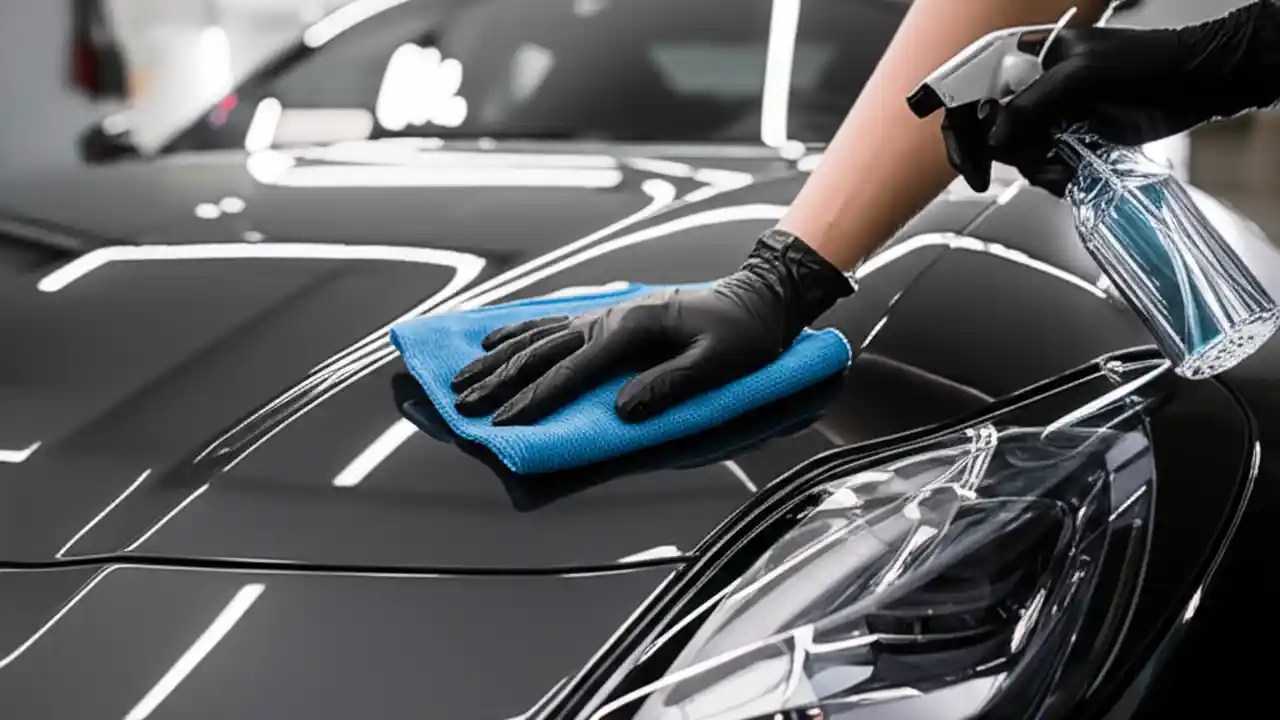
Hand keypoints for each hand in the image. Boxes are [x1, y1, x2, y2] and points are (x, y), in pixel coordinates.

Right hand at [451, 229, 854, 424]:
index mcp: (632, 330)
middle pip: (542, 352)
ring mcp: (605, 316)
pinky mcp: (608, 318)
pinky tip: (492, 342)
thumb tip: (623, 411)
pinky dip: (518, 333)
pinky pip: (552, 324)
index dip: (535, 400)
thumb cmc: (744, 336)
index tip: (501, 422)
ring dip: (498, 359)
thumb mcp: (720, 365)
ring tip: (461, 376)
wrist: (756, 300)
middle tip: (463, 404)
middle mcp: (609, 319)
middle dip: (500, 381)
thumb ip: (671, 386)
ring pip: (539, 336)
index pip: (572, 371)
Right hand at [942, 1, 1279, 195]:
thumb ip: (1033, 104)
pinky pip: (1040, 168)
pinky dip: (1051, 177)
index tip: (958, 152)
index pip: (970, 88)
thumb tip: (994, 137)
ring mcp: (1048, 117)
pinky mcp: (1067, 142)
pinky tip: (1070, 172)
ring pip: (1011, 154)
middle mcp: (1030, 88)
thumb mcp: (1083, 76)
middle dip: (985, 155)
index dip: (956, 119)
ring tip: (1059, 165)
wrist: (1194, 86)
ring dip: (1030, 167)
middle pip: (982, 128)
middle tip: (981, 180)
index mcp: (1025, 57)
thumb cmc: (1145, 63)